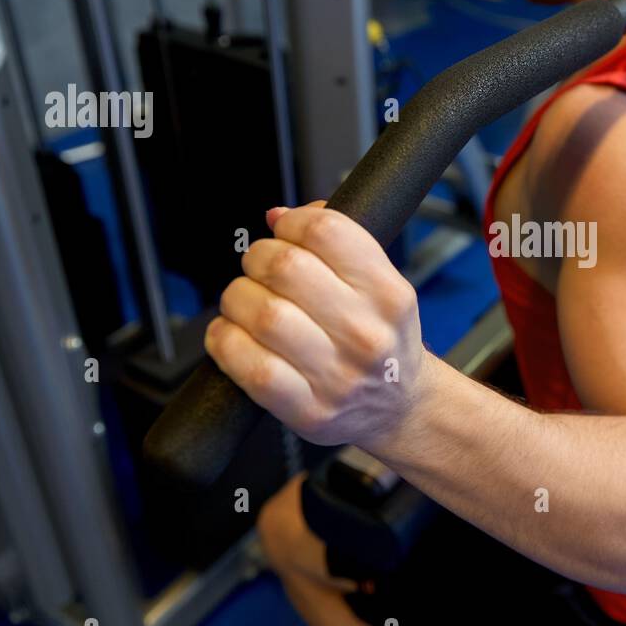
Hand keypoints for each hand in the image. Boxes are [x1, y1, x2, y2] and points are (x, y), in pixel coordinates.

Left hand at [204, 201, 428, 449]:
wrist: (399, 408)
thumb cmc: (382, 341)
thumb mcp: (383, 286)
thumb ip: (340, 245)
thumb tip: (278, 216)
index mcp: (389, 295)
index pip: (328, 232)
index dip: (292, 223)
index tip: (284, 232)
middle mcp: (366, 335)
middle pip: (286, 267)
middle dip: (258, 258)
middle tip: (259, 269)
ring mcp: (337, 376)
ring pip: (263, 314)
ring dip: (238, 299)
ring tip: (245, 303)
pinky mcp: (307, 410)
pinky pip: (249, 365)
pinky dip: (226, 341)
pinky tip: (233, 335)